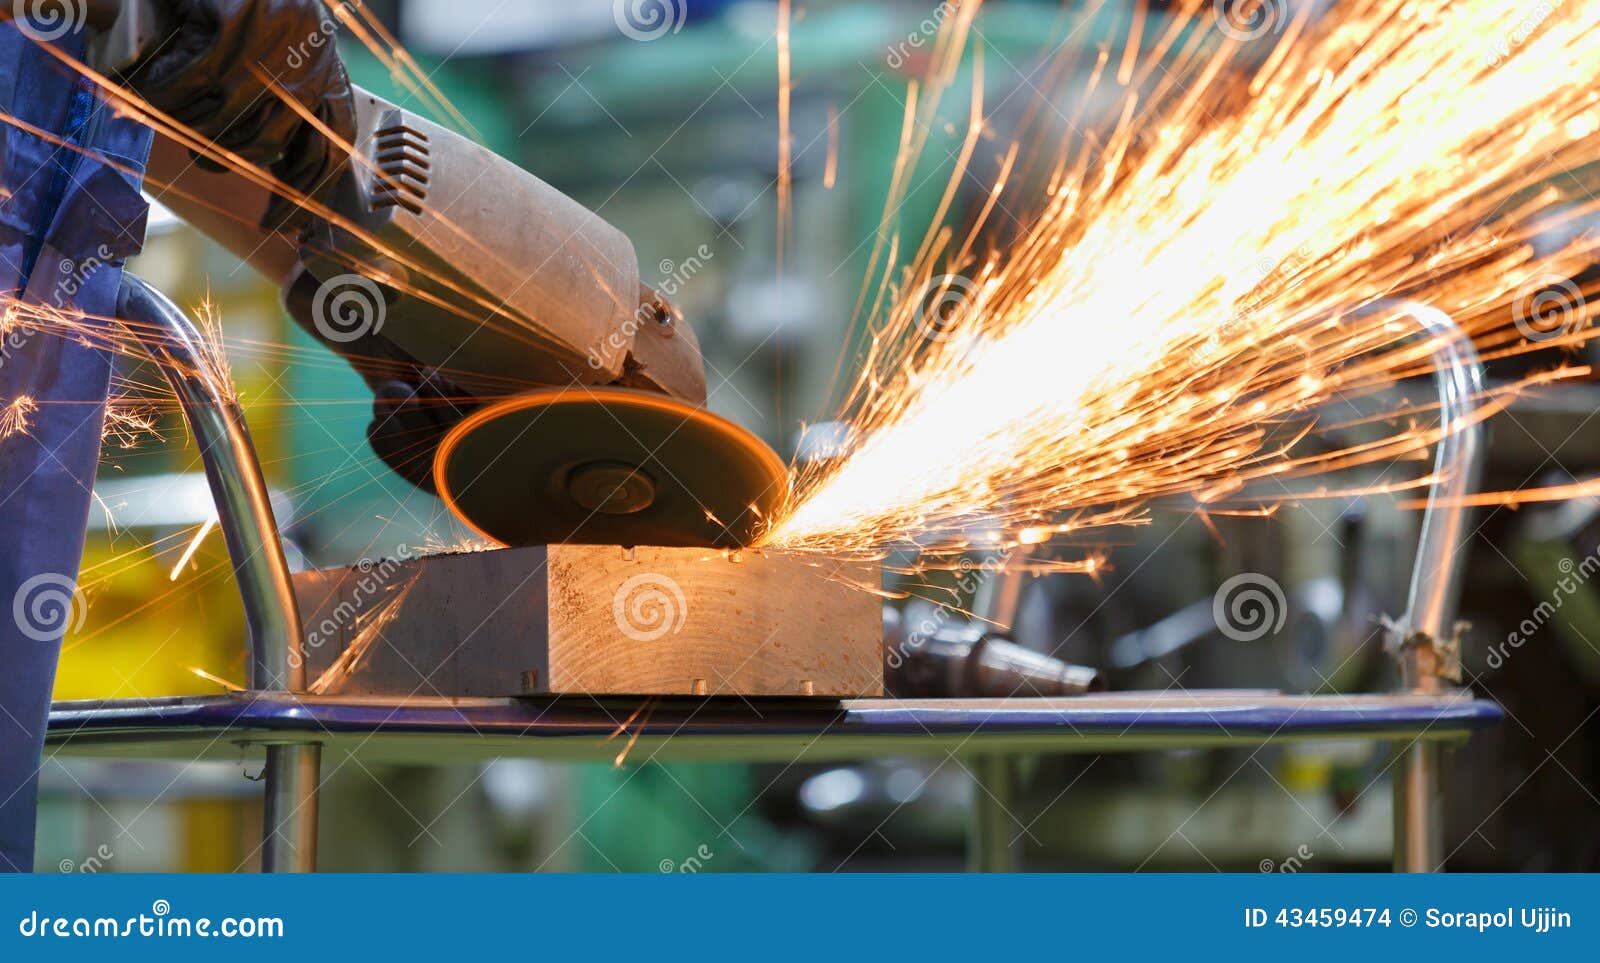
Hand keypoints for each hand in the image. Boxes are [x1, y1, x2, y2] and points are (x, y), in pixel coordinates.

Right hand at [119, 0, 354, 231]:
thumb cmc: (257, 9)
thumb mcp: (289, 59)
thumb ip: (290, 106)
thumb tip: (277, 169)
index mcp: (330, 83)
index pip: (327, 157)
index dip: (302, 198)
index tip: (281, 228)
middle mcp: (309, 69)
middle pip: (267, 149)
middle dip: (228, 162)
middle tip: (202, 161)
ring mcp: (273, 49)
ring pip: (226, 122)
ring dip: (191, 131)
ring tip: (173, 125)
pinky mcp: (236, 26)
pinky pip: (192, 83)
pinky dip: (163, 94)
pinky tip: (146, 92)